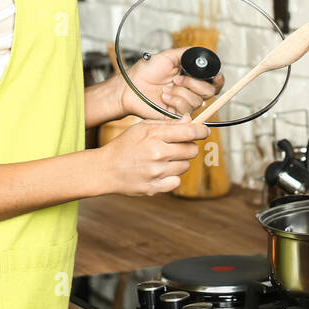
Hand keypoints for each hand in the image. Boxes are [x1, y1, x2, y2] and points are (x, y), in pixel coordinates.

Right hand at [97, 116, 211, 195]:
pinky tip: (161, 172)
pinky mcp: (154, 188)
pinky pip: (176, 182)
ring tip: (164, 159)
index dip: (202, 130)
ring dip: (180, 162)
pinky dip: (172, 177)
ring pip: (185, 166)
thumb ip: (167, 124)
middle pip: (192, 150)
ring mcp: (156, 173)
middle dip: (188, 146)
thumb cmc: (124, 145)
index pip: (190, 131)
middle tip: (177, 146)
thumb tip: (190, 120)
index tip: (203, 130)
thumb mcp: (142, 128)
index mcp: (155, 136)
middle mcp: (157, 154)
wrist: (105, 169)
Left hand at [118, 47, 224, 119]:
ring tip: (165, 88)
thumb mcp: (167, 56)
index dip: (218, 80)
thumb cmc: (144, 72)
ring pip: (197, 100)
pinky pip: (186, 109)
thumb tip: (201, 53)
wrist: (131, 87)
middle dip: (194, 83)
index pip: (213, 82)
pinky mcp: (177, 115)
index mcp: (190, 77)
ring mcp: (184, 104)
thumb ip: (186, 53)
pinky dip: (175, 100)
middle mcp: (190, 91)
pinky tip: (164, 96)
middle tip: (177, 78)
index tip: (216, 76)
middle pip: (210, 92)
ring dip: (180, 92)